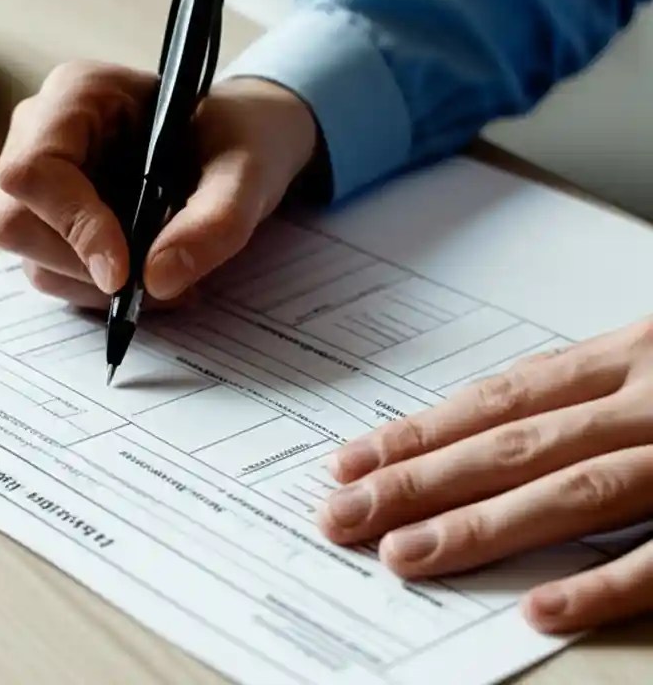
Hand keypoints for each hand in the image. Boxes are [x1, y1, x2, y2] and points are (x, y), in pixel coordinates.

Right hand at [0, 61, 317, 307]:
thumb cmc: (237, 138)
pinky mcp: (48, 220)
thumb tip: (156, 280)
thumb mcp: (246, 170)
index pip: (35, 169)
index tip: (122, 273)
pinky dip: (96, 290)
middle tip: (152, 283)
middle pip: (16, 221)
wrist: (235, 146)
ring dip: (93, 285)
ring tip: (162, 284)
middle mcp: (39, 134)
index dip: (71, 224)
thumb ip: (213, 220)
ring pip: (30, 256)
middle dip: (83, 265)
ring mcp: (38, 181)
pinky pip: (51, 272)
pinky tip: (144, 278)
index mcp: (78, 94)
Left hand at [318, 317, 652, 633]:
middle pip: (515, 446)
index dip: (420, 435)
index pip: (501, 401)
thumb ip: (586, 392)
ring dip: (482, 526)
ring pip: (575, 490)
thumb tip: (485, 423)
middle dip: (419, 482)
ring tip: (403, 554)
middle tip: (343, 514)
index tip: (349, 465)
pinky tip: (539, 607)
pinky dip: (603, 584)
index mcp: (630, 358)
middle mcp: (651, 401)